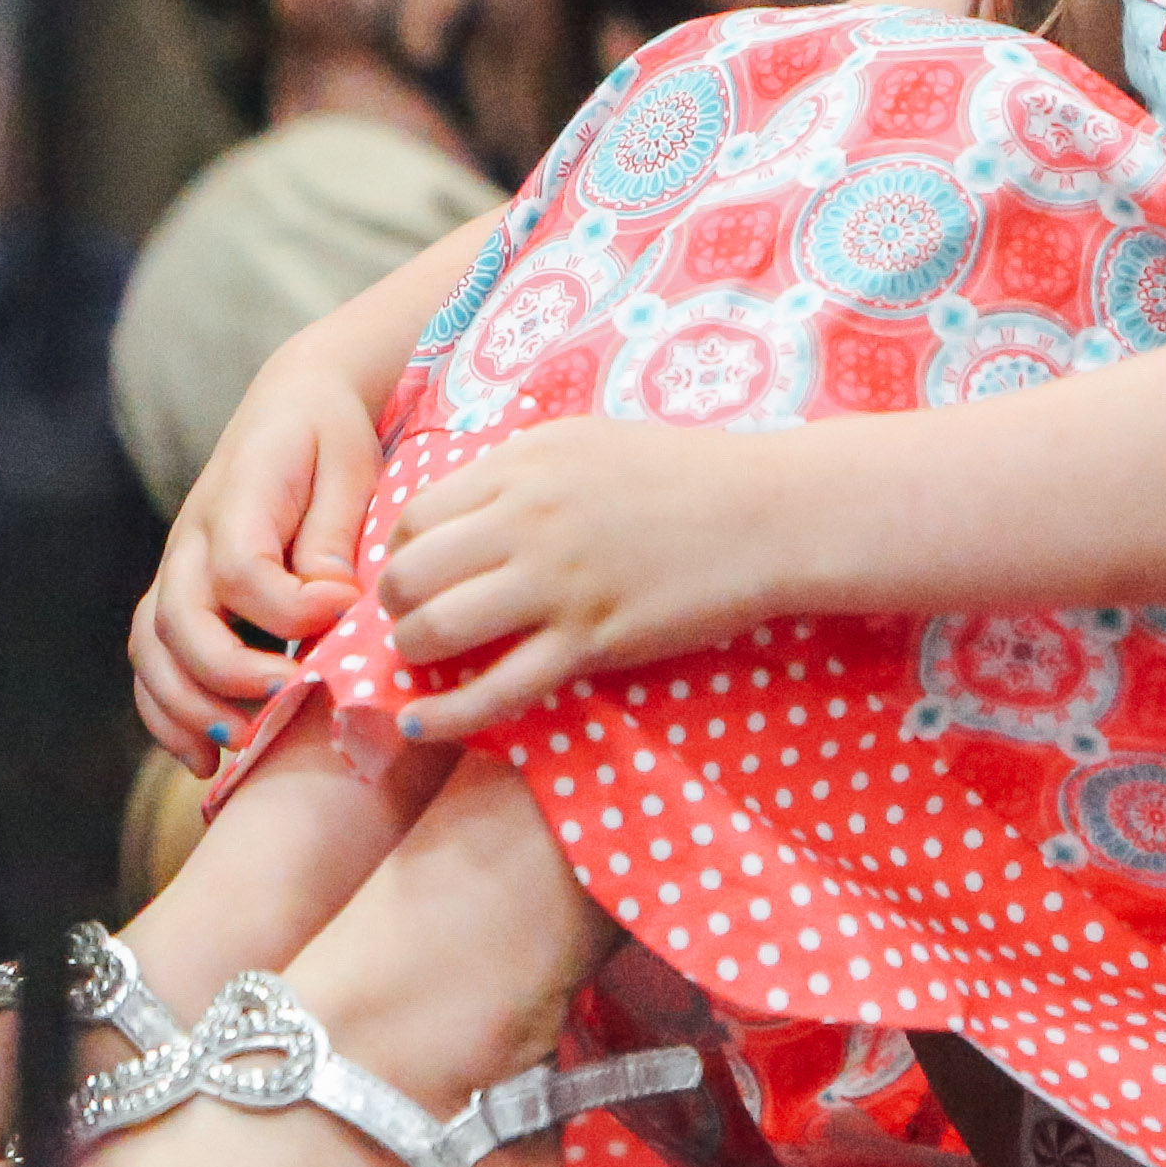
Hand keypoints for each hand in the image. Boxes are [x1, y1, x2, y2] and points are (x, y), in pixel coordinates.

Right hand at [131, 318, 385, 755]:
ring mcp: (176, 570)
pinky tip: (205, 756)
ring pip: (152, 649)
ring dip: (185, 708)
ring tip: (235, 749)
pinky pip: (152, 660)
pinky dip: (167, 713)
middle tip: (288, 701)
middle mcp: (190, 540)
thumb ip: (332, 536)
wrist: (293, 401)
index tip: (346, 608)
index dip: (292, 607)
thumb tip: (331, 603)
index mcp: (237, 499)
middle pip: (180, 621)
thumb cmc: (328, 437)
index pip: (242, 571)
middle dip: (229, 676)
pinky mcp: (178, 595)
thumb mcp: (348, 468)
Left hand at [372, 413, 783, 739]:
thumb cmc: (687, 473)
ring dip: (414, 655)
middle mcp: (526, 519)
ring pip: (438, 629)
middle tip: (414, 622)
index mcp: (523, 464)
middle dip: (395, 607)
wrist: (769, 512)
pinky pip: (496, 689)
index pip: (416, 517)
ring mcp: (556, 582)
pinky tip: (420, 725)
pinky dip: (447, 715)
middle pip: (410, 574)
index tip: (420, 576)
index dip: (403, 554)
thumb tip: (466, 510)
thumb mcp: (589, 441)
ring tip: (424, 664)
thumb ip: (522, 471)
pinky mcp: (590, 639)